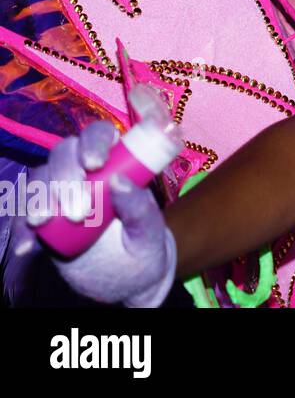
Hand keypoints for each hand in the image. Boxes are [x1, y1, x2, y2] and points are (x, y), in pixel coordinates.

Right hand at [11, 120, 176, 306]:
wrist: (122, 282)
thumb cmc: (142, 251)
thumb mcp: (148, 235)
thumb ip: (141, 210)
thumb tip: (121, 181)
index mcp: (118, 165)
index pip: (102, 136)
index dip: (94, 142)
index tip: (95, 164)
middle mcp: (85, 172)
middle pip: (64, 153)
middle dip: (64, 175)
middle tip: (77, 209)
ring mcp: (60, 192)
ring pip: (40, 177)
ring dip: (40, 197)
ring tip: (44, 222)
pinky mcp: (43, 216)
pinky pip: (24, 213)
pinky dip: (22, 228)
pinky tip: (29, 246)